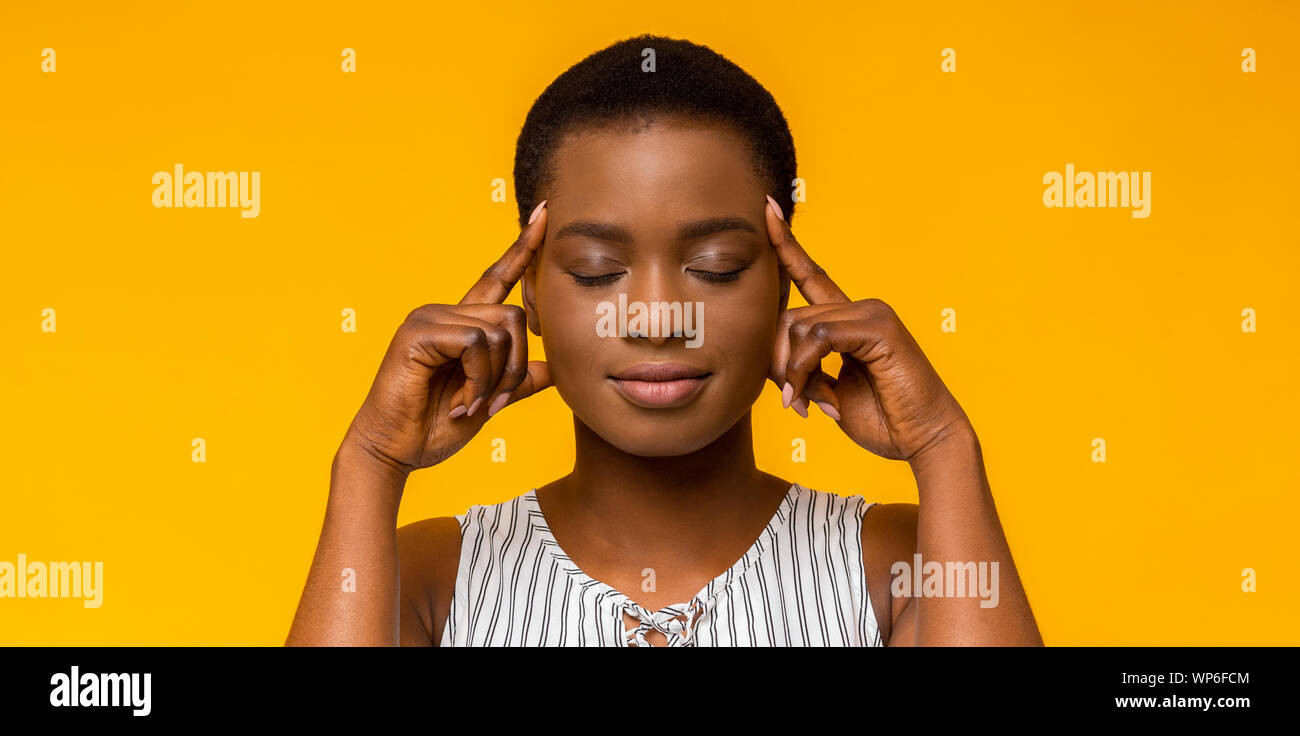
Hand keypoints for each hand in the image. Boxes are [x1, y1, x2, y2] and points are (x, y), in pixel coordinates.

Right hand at [341, 201, 552, 476]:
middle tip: (495, 403)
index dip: (523, 248)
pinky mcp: (419, 332)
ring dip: (496, 378)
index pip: (498, 278)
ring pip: (499, 330)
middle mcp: (444, 312)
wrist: (394, 452)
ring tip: (472, 405)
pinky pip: (476, 342)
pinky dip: (479, 378)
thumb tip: (554, 368)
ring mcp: (429, 317)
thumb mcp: (489, 400)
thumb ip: (518, 381)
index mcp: (461, 323)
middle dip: (515, 367)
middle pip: (515, 316)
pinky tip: (461, 401)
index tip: (546, 213)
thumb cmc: (434, 428)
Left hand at [764, 195, 972, 467]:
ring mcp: (872, 313)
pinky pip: (818, 337)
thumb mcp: (829, 393)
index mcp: (848, 320)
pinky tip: (813, 398)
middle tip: (789, 400)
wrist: (925, 440)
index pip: (810, 274)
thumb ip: (803, 369)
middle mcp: (860, 308)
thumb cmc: (883, 420)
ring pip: (799, 327)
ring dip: (790, 373)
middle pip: (788, 316)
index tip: (766, 208)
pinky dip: (804, 369)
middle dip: (776, 362)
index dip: (786, 243)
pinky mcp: (879, 327)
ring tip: (803, 405)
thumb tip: (775, 364)